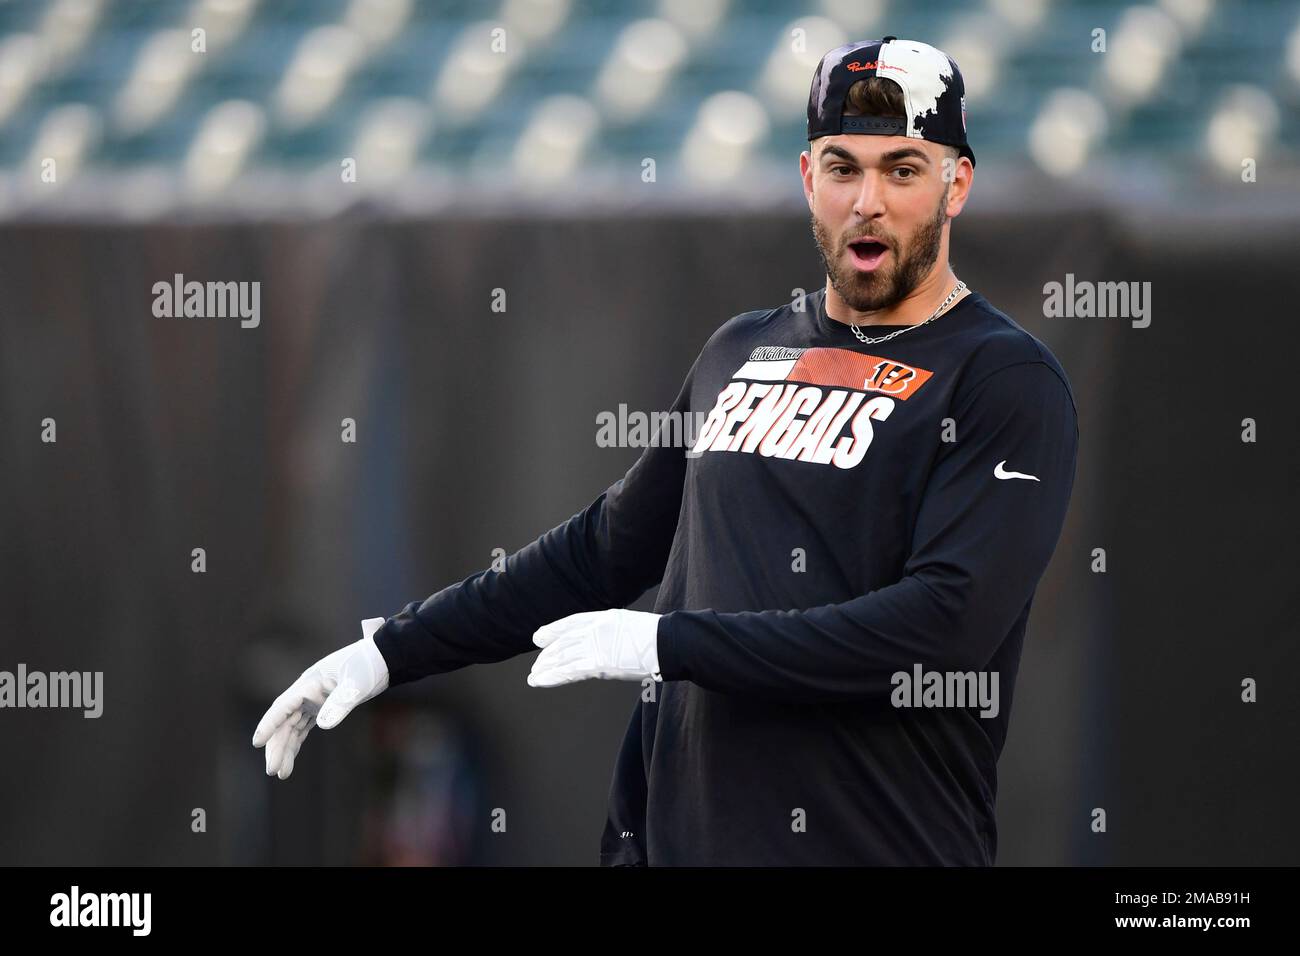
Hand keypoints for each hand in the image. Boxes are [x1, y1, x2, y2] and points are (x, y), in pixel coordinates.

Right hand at [252, 618, 389, 778]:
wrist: (383, 657)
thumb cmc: (369, 665)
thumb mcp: (357, 685)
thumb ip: (341, 703)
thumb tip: (323, 725)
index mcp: (310, 683)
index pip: (283, 706)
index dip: (269, 724)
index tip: (256, 742)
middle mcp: (307, 691)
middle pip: (284, 721)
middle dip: (277, 746)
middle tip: (273, 770)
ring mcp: (313, 699)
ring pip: (292, 727)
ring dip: (285, 748)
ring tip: (281, 774)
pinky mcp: (322, 706)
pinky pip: (302, 727)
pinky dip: (296, 742)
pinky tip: (291, 759)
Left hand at [528, 609, 662, 687]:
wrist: (669, 643)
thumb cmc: (657, 637)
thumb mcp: (630, 625)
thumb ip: (613, 632)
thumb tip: (607, 644)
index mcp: (604, 617)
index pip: (571, 622)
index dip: (553, 630)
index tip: (539, 637)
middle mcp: (596, 629)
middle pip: (564, 642)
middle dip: (548, 654)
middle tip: (536, 663)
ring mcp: (596, 646)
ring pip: (563, 657)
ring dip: (546, 667)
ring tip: (534, 675)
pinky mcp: (599, 664)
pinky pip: (569, 671)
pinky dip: (552, 676)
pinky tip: (540, 680)